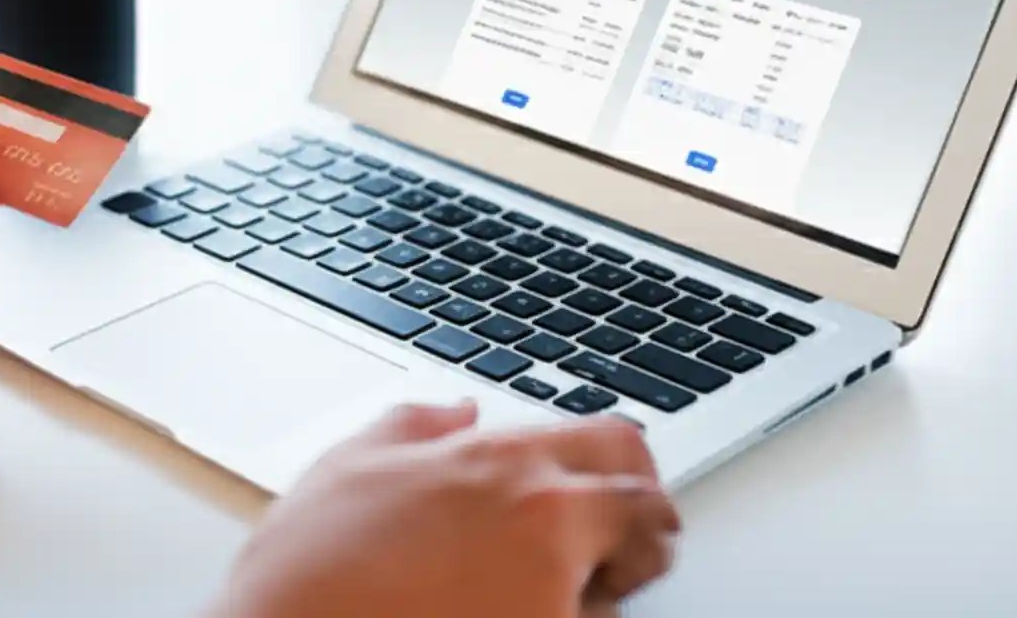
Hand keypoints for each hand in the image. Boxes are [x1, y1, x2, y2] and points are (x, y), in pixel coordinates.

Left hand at [211, 404, 679, 617]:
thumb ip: (584, 610)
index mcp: (553, 515)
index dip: (656, 541)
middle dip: (627, 476)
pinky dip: (451, 430)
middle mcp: (496, 464)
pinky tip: (455, 441)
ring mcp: (426, 451)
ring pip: (516, 424)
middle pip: (604, 437)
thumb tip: (597, 598)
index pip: (645, 504)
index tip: (640, 567)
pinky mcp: (360, 456)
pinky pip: (422, 418)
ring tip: (533, 510)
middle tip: (617, 525)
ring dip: (543, 460)